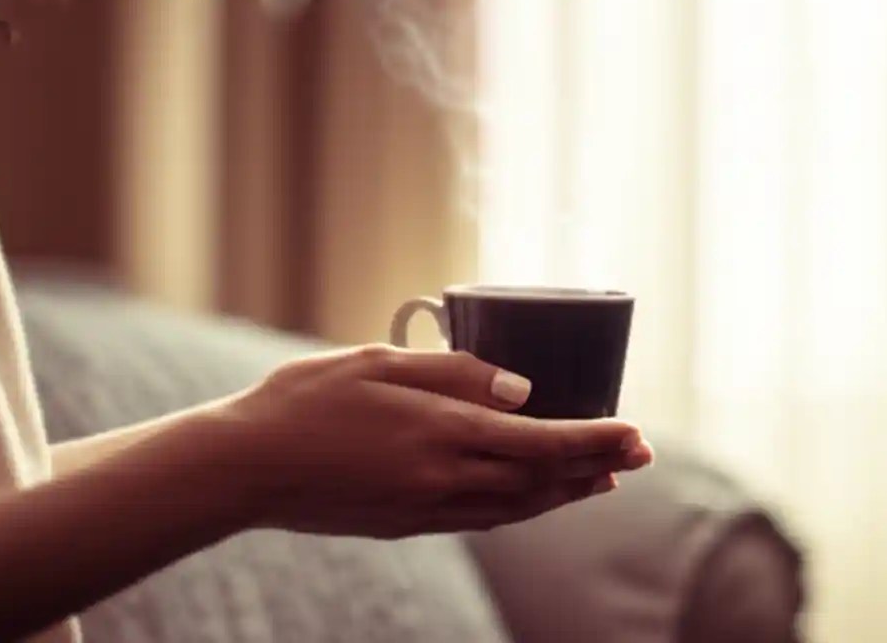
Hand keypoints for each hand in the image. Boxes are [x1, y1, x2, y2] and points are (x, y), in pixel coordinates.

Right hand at [211, 344, 652, 537]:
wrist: (245, 469)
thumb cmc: (305, 400)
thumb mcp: (377, 363)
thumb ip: (454, 373)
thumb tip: (523, 389)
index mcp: (440, 431)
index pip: (541, 440)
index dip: (595, 438)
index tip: (636, 432)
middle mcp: (443, 478)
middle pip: (540, 478)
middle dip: (597, 465)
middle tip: (640, 454)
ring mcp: (426, 508)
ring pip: (517, 506)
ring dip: (565, 492)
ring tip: (601, 479)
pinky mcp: (407, 523)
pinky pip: (483, 518)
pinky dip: (522, 506)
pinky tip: (533, 497)